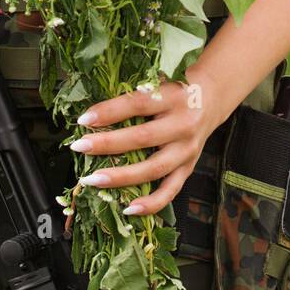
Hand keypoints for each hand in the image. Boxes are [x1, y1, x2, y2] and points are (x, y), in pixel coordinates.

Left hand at [69, 68, 224, 216]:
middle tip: (79, 147)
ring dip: (121, 177)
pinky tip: (128, 209)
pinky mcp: (190, 167)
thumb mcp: (157, 80)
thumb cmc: (174, 87)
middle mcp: (183, 124)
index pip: (137, 104)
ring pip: (154, 168)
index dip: (109, 112)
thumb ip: (132, 92)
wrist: (210, 97)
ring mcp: (188, 149)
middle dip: (108, 144)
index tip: (83, 119)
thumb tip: (93, 112)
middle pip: (143, 138)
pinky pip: (171, 190)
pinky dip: (151, 203)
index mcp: (173, 96)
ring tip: (93, 180)